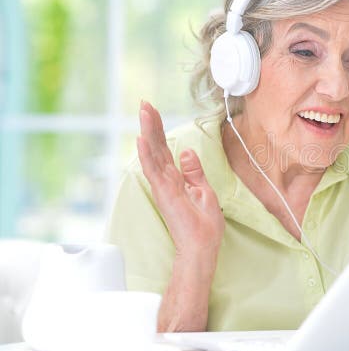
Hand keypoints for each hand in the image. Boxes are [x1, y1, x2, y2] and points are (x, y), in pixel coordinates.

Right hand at [137, 101, 224, 261]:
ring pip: (153, 153)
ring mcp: (163, 186)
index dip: (160, 131)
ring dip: (148, 132)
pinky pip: (153, 170)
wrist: (201, 247)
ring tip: (144, 112)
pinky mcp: (164, 193)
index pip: (165, 150)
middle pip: (156, 147)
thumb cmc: (204, 226)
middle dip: (151, 125)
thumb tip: (187, 152)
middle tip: (144, 103)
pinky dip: (147, 154)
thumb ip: (194, 172)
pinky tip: (141, 139)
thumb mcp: (204, 192)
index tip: (154, 112)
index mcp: (176, 179)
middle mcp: (166, 180)